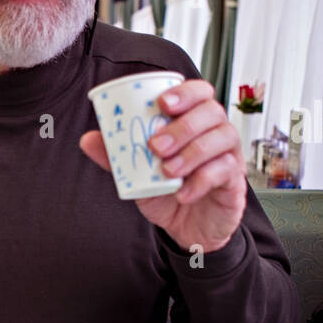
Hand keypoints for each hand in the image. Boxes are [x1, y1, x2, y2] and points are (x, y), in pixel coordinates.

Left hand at [79, 79, 246, 252]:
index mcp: (193, 123)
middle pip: (212, 112)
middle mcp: (215, 133)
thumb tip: (89, 139)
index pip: (199, 93)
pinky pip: (225, 171)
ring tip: (168, 170)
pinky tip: (182, 192)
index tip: (162, 103)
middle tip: (156, 145)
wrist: (186, 230)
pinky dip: (201, 180)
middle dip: (182, 126)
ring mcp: (228, 156)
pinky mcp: (234, 182)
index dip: (184, 92)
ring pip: (223, 137)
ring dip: (192, 152)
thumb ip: (116, 157)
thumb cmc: (168, 193)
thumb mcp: (137, 175)